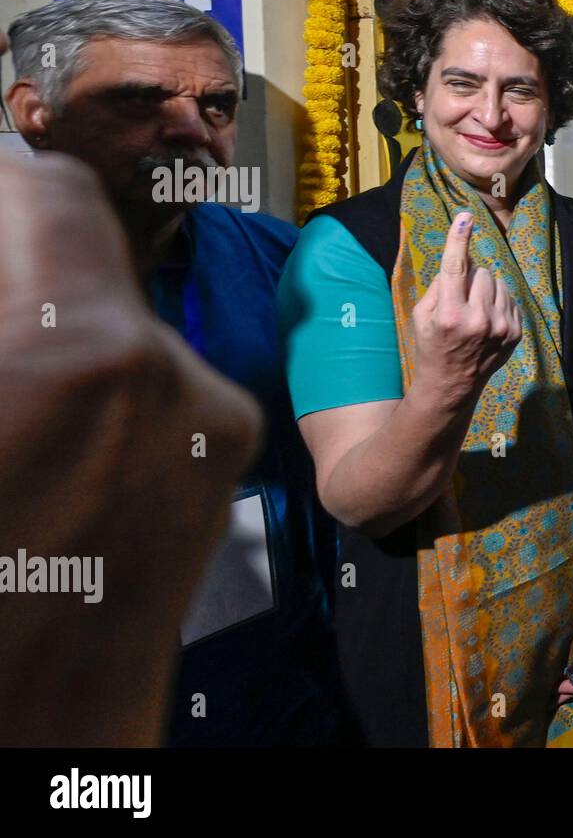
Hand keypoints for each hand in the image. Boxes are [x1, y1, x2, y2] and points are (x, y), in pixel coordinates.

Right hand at [0, 152, 260, 744]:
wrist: (40, 721)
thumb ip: (8, 315)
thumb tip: (13, 221)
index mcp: (93, 357)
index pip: (55, 199)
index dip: (2, 181)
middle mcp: (181, 381)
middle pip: (89, 266)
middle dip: (24, 265)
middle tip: (5, 279)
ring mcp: (213, 429)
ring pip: (123, 330)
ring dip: (60, 328)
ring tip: (24, 380)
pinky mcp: (220, 469)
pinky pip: (154, 387)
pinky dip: (98, 383)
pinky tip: (48, 424)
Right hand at [411, 212, 522, 401]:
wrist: (454, 383)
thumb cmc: (432, 345)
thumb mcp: (421, 315)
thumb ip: (440, 285)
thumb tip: (461, 257)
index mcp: (449, 314)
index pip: (455, 267)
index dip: (459, 239)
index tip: (465, 217)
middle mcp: (478, 319)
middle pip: (480, 272)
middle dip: (470, 278)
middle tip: (460, 298)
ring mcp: (501, 327)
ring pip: (497, 282)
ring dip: (485, 289)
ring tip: (474, 310)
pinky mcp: (515, 332)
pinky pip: (509, 297)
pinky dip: (498, 302)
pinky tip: (486, 320)